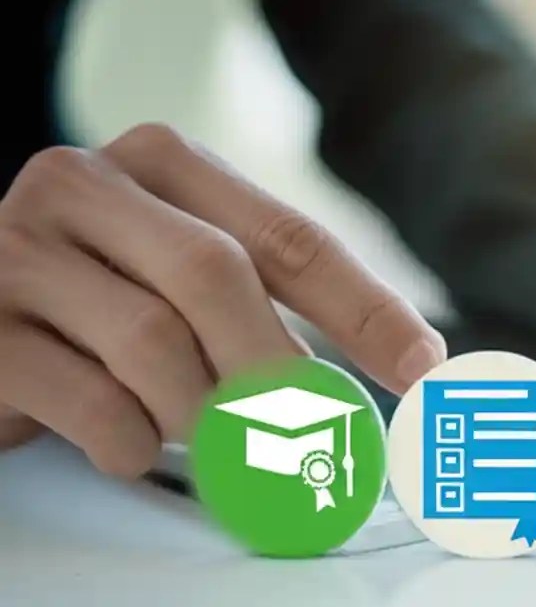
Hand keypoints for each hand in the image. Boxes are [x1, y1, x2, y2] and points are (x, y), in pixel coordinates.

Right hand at [0, 124, 445, 476]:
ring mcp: (17, 250)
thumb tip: (405, 371)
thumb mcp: (183, 277)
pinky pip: (90, 403)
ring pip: (154, 344)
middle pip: (218, 277)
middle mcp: (84, 185)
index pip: (289, 238)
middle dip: (276, 370)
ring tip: (199, 433)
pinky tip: (132, 444)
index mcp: (161, 162)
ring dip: (200, 414)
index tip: (424, 369)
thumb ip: (272, 306)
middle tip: (308, 432)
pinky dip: (134, 443)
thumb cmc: (103, 305)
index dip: (366, 310)